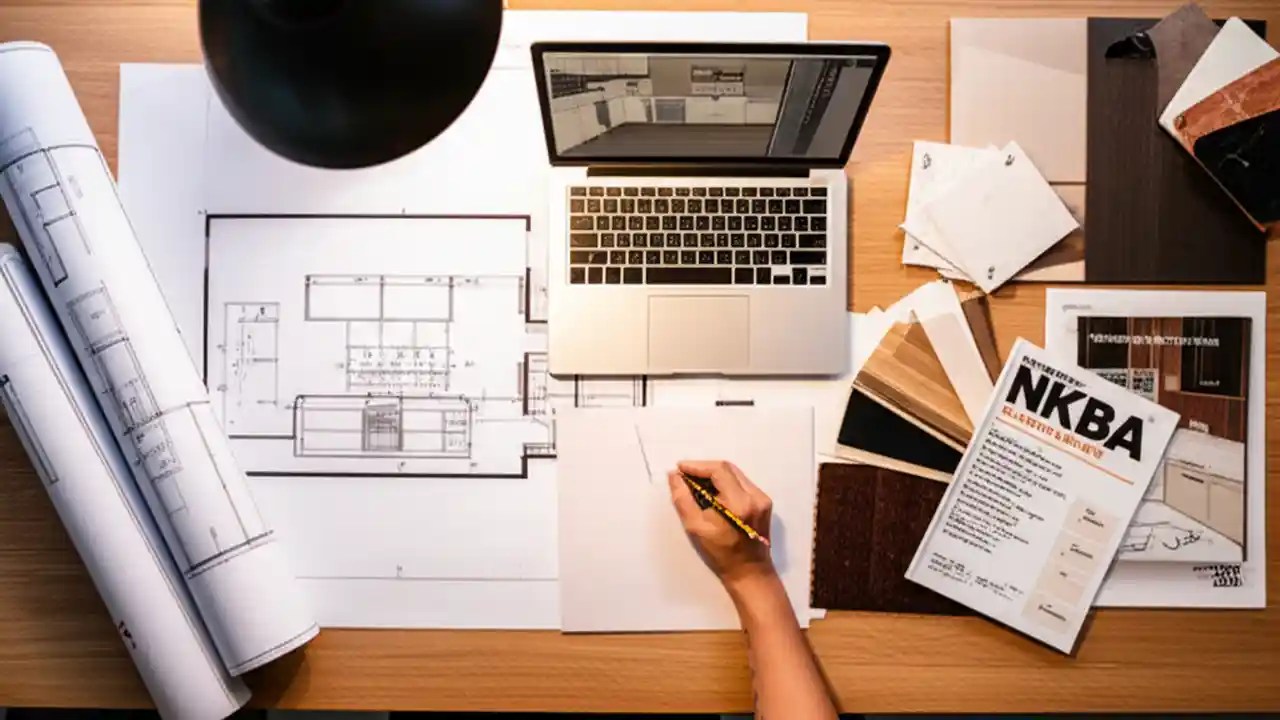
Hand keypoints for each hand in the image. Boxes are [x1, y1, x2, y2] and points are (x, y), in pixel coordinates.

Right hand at [667, 460, 774, 589]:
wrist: (749, 571)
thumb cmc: (720, 554)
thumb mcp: (695, 527)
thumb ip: (682, 499)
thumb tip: (674, 477)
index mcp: (739, 503)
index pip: (718, 471)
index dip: (697, 466)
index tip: (680, 468)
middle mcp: (755, 496)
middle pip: (727, 469)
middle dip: (704, 469)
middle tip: (686, 475)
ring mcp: (762, 498)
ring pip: (735, 474)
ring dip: (714, 475)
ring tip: (696, 483)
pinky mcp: (764, 502)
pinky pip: (741, 484)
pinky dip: (725, 483)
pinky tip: (713, 492)